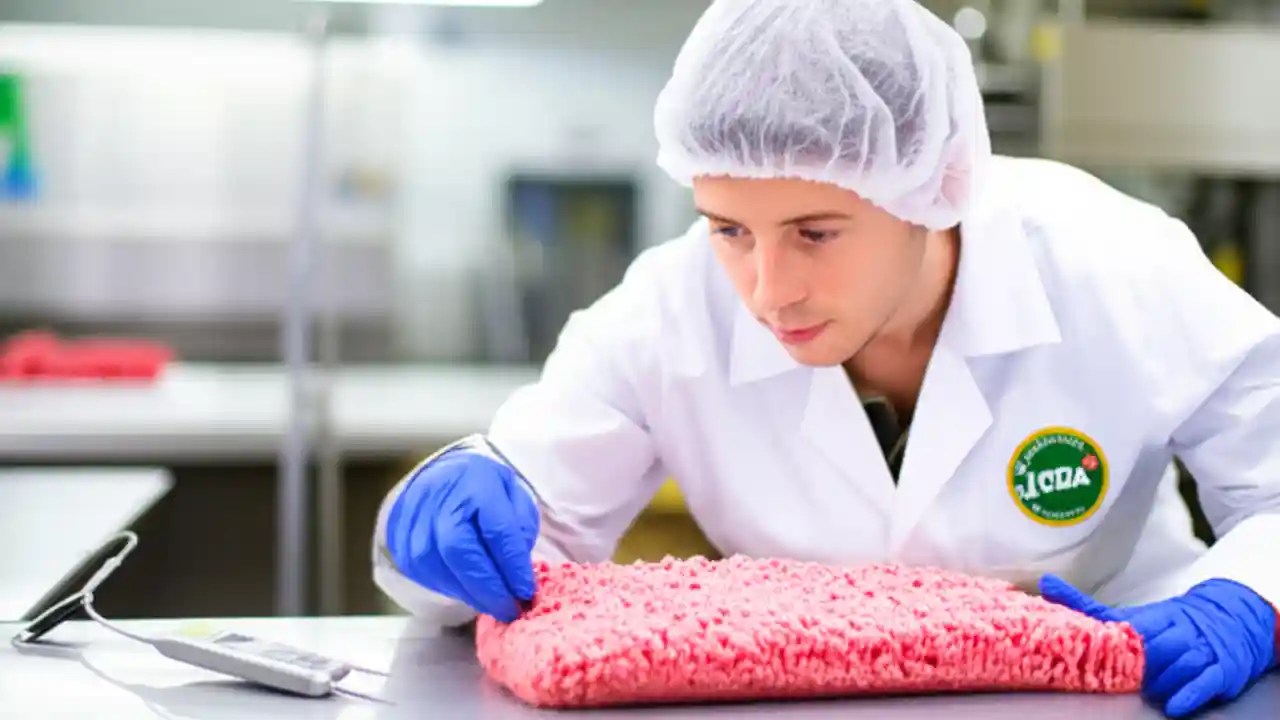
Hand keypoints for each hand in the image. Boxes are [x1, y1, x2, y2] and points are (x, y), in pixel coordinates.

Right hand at [386, 445, 538, 622]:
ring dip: (472, 594)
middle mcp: (441, 501)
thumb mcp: (512, 494)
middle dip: (488, 588)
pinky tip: (470, 592)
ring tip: (493, 604)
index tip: (526, 591)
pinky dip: (453, 590)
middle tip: (509, 610)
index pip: (496, 530)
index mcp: (475, 483)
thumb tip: (519, 570)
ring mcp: (415, 523)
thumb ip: (520, 526)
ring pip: (441, 569)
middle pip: (461, 552)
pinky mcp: (402, 545)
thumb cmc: (480, 490)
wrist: (437, 480)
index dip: (512, 566)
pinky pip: (427, 576)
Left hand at [1040, 575, 1276, 716]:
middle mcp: (1179, 632)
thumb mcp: (1132, 616)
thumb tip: (1045, 583)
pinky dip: (1190, 694)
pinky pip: (1206, 681)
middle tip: (1128, 677)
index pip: (1132, 627)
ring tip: (1150, 691)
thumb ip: (1088, 606)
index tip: (1102, 648)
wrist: (1229, 621)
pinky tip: (1173, 707)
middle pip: (1159, 646)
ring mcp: (1201, 650)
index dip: (1118, 639)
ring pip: (1183, 664)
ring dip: (1164, 680)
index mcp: (1153, 619)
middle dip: (1143, 664)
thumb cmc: (1169, 624)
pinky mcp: (1222, 670)